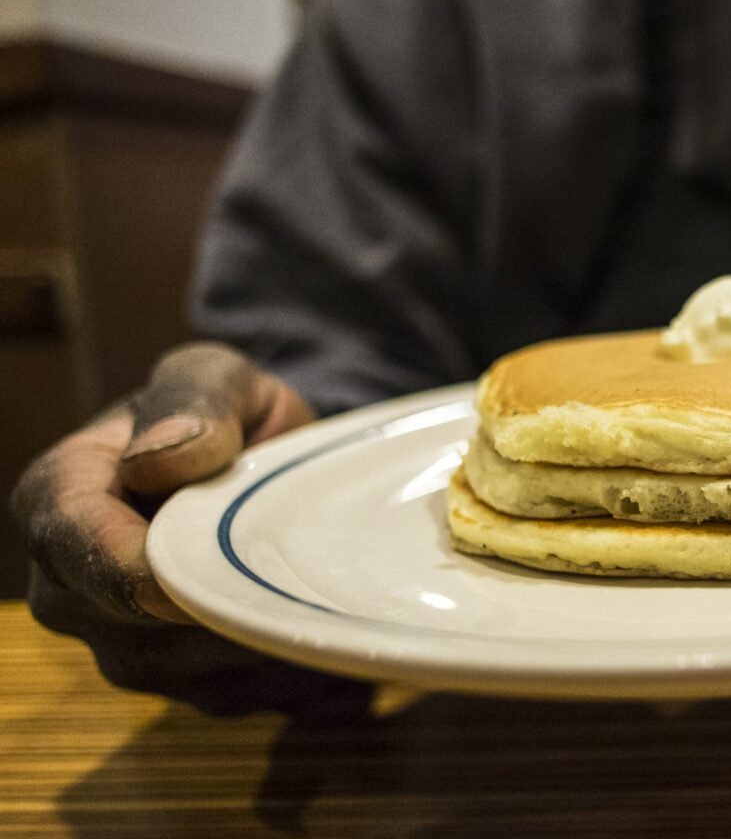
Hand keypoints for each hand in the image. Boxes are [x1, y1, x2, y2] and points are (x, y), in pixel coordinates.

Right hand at [11, 343, 365, 713]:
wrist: (261, 461)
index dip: (138, 570)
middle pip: (134, 630)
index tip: (207, 571)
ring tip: (327, 605)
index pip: (78, 548)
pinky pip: (230, 698)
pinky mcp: (175, 680)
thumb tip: (156, 459)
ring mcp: (119, 643)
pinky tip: (330, 636)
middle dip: (219, 612)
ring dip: (259, 647)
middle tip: (301, 586)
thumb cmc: (225, 413)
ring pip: (186, 674)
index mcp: (56, 500)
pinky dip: (286, 673)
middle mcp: (69, 587)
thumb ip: (192, 401)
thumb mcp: (215, 376)